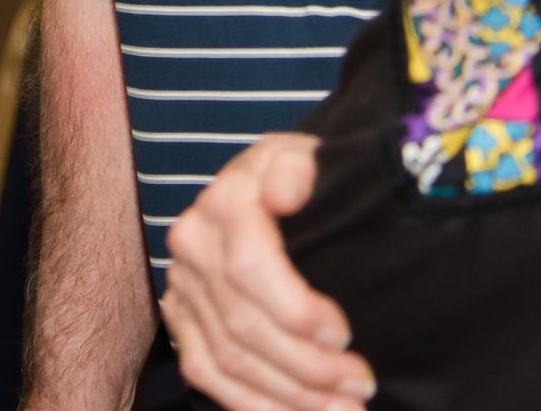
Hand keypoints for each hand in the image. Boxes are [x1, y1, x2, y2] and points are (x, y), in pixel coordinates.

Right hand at [161, 134, 375, 410]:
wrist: (264, 186)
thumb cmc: (300, 176)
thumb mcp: (306, 155)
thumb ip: (298, 169)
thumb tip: (285, 193)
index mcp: (226, 200)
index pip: (251, 268)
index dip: (298, 311)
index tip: (345, 333)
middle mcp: (193, 242)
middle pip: (243, 324)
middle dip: (308, 366)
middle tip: (361, 384)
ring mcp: (182, 285)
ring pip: (229, 359)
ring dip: (290, 395)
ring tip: (343, 408)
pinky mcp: (179, 319)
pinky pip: (206, 374)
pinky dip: (251, 404)